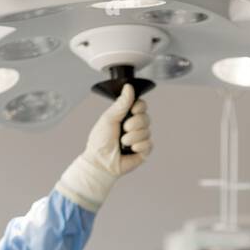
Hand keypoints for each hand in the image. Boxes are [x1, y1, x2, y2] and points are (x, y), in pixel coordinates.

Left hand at [55, 84, 153, 210]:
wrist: (100, 162)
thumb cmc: (100, 141)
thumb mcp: (109, 118)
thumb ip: (121, 103)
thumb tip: (129, 87)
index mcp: (126, 116)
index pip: (141, 105)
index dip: (139, 107)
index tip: (132, 110)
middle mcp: (134, 126)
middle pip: (146, 117)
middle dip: (134, 123)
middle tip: (123, 129)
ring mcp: (140, 138)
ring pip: (147, 131)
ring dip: (133, 137)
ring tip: (122, 143)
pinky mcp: (144, 151)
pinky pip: (149, 144)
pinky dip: (139, 146)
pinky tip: (130, 150)